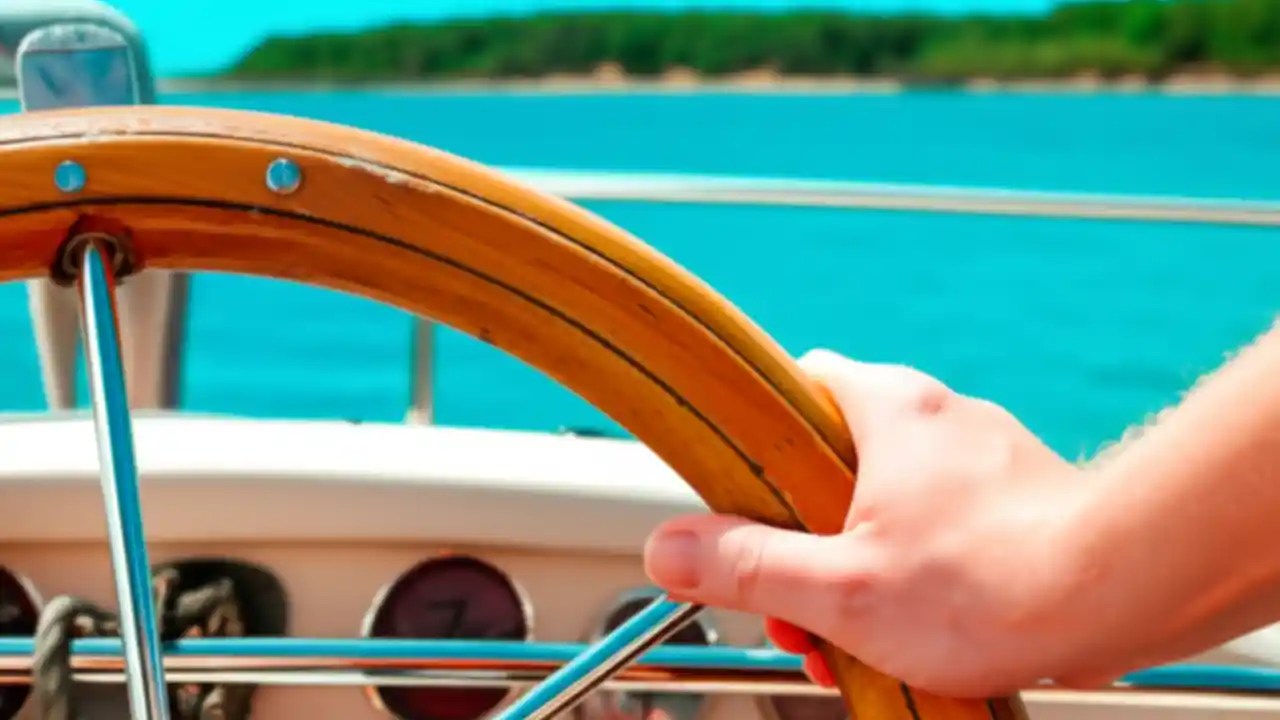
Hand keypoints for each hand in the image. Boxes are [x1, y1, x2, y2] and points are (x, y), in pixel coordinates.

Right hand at [643, 349, 1097, 696]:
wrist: (1126, 596)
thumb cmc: (994, 584)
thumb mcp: (840, 589)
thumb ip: (746, 567)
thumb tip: (668, 548)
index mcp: (889, 410)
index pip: (799, 382)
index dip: (758, 435)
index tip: (739, 487)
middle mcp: (938, 418)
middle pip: (836, 459)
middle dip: (807, 537)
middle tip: (800, 598)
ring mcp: (982, 457)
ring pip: (889, 501)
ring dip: (859, 563)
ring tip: (859, 633)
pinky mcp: (1017, 500)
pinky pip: (942, 525)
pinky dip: (916, 570)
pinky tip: (918, 626)